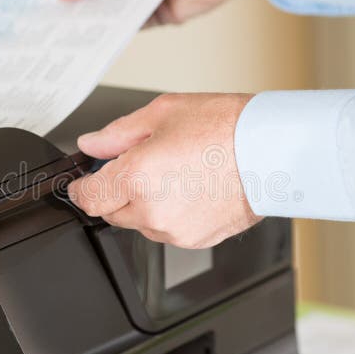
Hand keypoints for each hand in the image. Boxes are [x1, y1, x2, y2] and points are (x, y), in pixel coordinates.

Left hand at [67, 93, 261, 248]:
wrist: (272, 151)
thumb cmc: (226, 127)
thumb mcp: (162, 113)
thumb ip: (117, 134)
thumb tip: (91, 145)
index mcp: (136, 177)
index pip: (88, 197)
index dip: (82, 187)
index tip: (85, 181)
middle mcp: (152, 211)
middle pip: (112, 212)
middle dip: (118, 190)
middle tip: (144, 163)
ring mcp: (175, 230)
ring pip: (141, 224)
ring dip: (145, 204)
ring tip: (177, 173)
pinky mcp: (196, 240)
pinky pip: (168, 231)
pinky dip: (171, 214)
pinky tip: (192, 188)